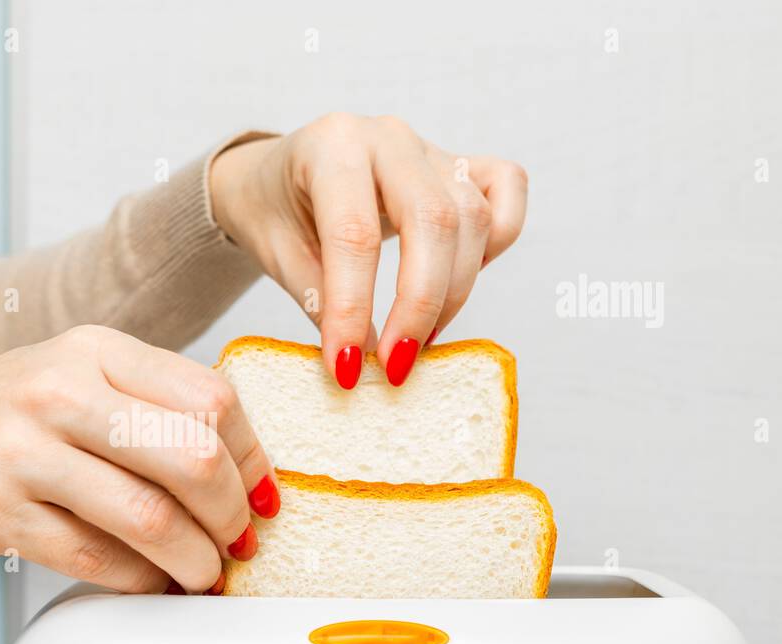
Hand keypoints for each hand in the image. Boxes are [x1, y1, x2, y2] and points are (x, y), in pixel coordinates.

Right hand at [0, 326, 278, 593]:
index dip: (253, 457)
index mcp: (92, 349)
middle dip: (232, 514)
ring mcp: (21, 451)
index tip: (259, 492)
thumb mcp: (73, 378)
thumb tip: (243, 474)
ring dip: (195, 560)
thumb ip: (151, 408)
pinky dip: (141, 582)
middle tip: (237, 539)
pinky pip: (99, 561)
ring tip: (201, 571)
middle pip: (194, 455)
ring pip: (152, 518)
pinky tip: (148, 581)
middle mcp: (58, 390)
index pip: (211, 397)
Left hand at [209, 114, 527, 387]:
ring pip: (474, 216)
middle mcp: (388, 138)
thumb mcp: (277, 254)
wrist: (277, 176)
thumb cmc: (275, 212)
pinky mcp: (462, 162)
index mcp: (331, 146)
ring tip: (416, 340)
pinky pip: (506, 190)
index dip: (355, 308)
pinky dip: (498, 240)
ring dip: (454, 291)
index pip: (355, 234)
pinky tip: (460, 280)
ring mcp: (430, 147)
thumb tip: (361, 358)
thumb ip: (318, 300)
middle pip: (434, 220)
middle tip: (395, 364)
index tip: (348, 367)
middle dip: (419, 305)